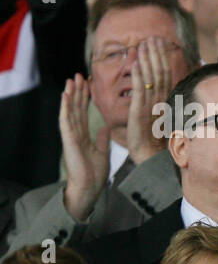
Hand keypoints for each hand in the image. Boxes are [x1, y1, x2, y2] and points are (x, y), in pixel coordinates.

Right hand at [59, 74, 110, 221]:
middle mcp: (76, 133)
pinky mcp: (68, 140)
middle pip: (77, 108)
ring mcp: (71, 136)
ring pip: (70, 111)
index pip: (84, 112)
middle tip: (79, 75)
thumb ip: (102, 138)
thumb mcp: (102, 151)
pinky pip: (66, 121)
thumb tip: (105, 127)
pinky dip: (65, 108)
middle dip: (78, 91)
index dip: (86, 97)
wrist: (90, 187)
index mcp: (83, 135)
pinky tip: (65, 97)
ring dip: (70, 95)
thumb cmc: (94, 172)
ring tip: (71, 80)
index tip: (88, 84)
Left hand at [125, 38, 172, 163]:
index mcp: (164, 100)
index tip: (159, 44)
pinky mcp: (139, 112)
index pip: (164, 74)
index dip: (162, 58)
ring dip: (146, 60)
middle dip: (155, 54)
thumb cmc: (156, 142)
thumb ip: (162, 103)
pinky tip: (135, 64)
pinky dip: (137, 77)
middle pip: (159, 72)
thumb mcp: (161, 119)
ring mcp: (150, 105)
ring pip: (150, 78)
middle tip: (153, 38)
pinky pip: (139, 91)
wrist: (151, 157)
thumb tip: (164, 92)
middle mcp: (159, 100)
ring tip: (144, 44)